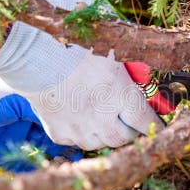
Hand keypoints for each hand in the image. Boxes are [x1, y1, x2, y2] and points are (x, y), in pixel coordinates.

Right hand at [0, 0, 162, 148]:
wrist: (33, 55)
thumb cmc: (76, 46)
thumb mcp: (112, 51)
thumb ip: (133, 67)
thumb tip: (147, 76)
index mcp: (120, 95)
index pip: (147, 122)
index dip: (155, 125)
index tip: (157, 124)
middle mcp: (103, 118)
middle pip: (126, 138)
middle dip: (131, 130)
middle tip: (130, 120)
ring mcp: (80, 129)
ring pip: (102, 143)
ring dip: (107, 133)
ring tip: (103, 116)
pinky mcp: (60, 134)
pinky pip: (78, 141)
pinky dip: (82, 132)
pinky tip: (80, 116)